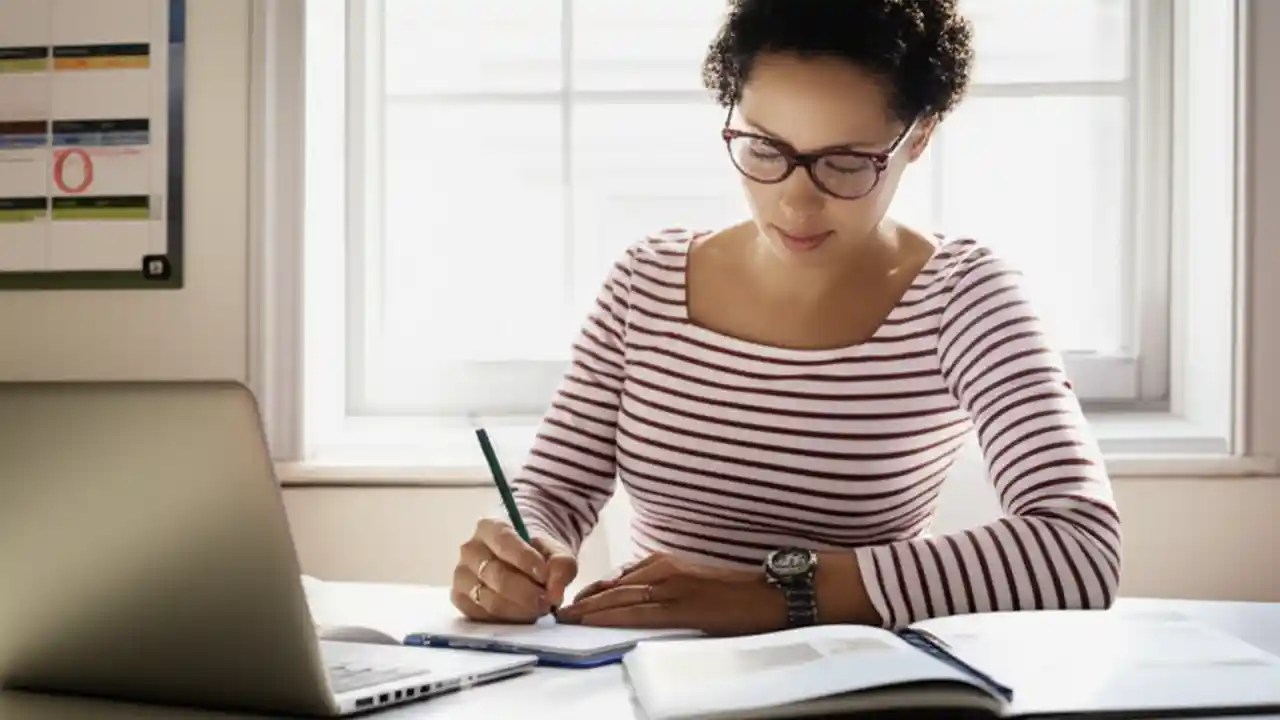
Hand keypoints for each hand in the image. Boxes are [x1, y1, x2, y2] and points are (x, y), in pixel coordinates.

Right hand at [450, 519, 577, 622]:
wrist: (521, 561)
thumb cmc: (536, 553)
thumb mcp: (556, 552)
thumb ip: (562, 565)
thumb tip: (554, 591)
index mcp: (489, 527)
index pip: (503, 541)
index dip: (524, 559)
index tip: (544, 575)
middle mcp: (470, 550)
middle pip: (496, 575)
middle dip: (526, 592)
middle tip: (548, 601)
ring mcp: (461, 575)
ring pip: (490, 600)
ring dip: (520, 609)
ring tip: (539, 608)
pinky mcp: (460, 599)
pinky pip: (482, 616)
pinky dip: (507, 620)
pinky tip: (523, 614)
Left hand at [555, 552, 785, 635]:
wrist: (765, 595)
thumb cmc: (731, 591)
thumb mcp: (690, 577)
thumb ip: (661, 581)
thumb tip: (631, 592)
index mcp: (665, 562)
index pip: (620, 577)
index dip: (595, 591)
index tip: (575, 602)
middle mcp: (663, 569)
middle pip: (615, 587)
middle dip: (585, 601)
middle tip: (560, 612)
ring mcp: (671, 586)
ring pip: (620, 598)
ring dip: (590, 609)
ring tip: (567, 619)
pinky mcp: (680, 605)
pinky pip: (638, 612)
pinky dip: (612, 616)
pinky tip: (594, 621)